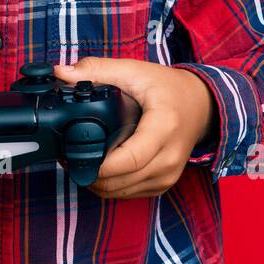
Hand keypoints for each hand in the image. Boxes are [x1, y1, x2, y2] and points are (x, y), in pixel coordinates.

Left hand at [52, 57, 215, 198]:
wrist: (201, 106)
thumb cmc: (168, 88)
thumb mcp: (135, 70)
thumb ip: (98, 70)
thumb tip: (62, 72)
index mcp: (164, 128)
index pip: (130, 159)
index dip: (98, 164)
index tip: (73, 153)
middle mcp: (169, 157)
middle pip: (120, 181)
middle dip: (88, 173)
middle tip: (68, 155)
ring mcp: (168, 175)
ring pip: (121, 192)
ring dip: (96, 182)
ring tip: (80, 160)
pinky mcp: (163, 184)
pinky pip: (129, 193)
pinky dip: (109, 186)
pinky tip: (98, 168)